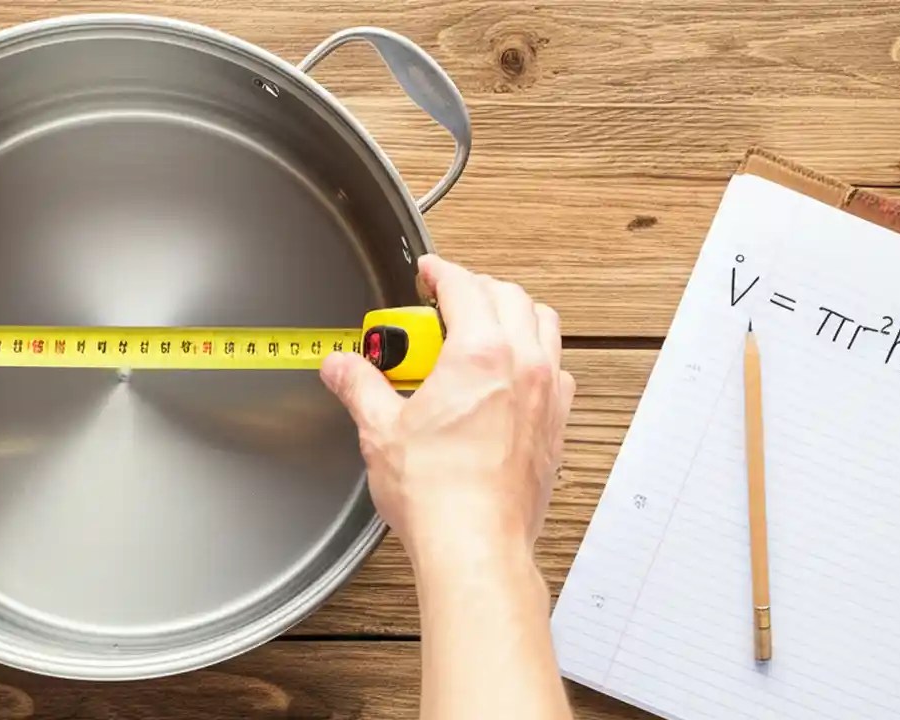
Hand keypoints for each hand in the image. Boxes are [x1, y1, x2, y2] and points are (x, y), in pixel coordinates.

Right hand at [320, 254, 574, 564]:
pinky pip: (557, 370)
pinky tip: (507, 378)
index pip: (463, 285)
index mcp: (479, 354)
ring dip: (512, 316)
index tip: (428, 273)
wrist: (475, 545)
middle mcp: (523, 365)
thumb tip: (342, 367)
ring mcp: (547, 395)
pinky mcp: (556, 426)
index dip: (440, 272)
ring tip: (480, 331)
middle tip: (442, 305)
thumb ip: (360, 386)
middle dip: (474, 289)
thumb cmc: (439, 494)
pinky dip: (535, 358)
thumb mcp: (381, 430)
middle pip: (508, 296)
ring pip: (543, 325)